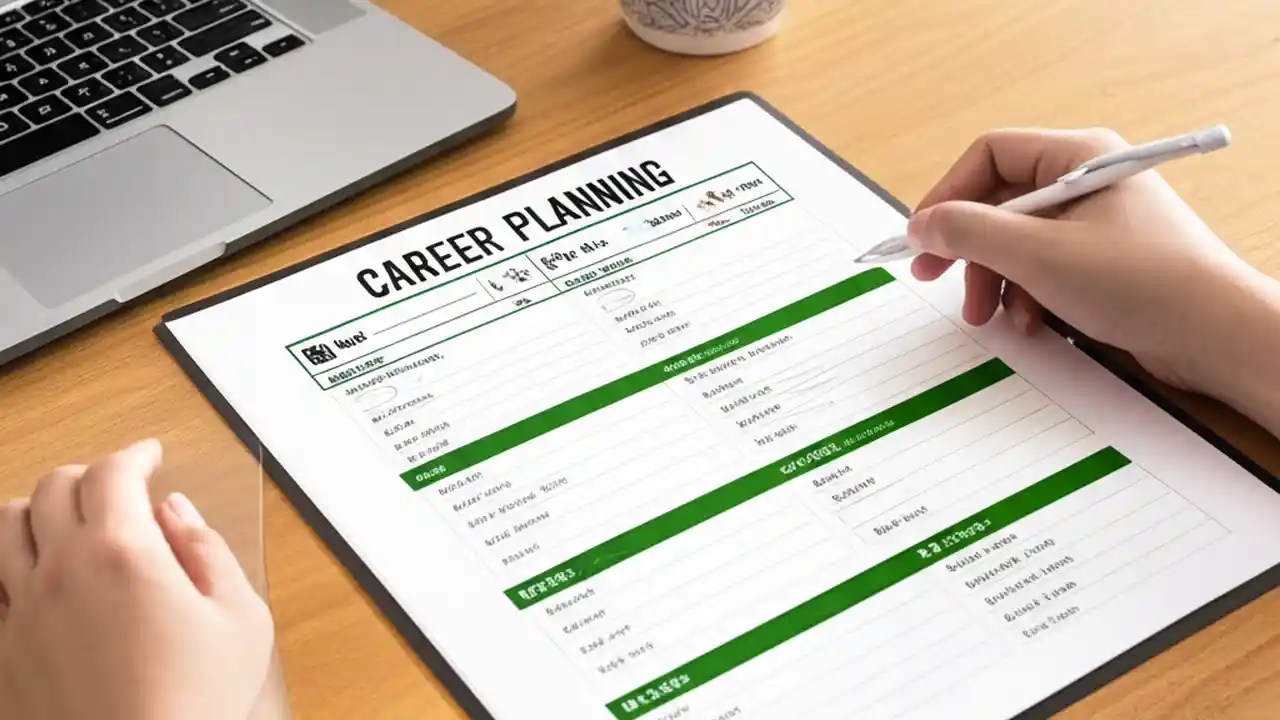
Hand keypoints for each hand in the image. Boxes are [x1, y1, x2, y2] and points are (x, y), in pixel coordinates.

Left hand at [0, 440, 274, 719]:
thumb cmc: (194, 703)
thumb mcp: (241, 619)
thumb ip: (208, 551)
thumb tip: (177, 513)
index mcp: (123, 553)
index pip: (114, 472)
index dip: (135, 453)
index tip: (150, 455)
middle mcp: (60, 571)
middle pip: (54, 487)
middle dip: (91, 473)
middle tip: (118, 485)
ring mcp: (21, 611)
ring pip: (5, 525)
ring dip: (39, 507)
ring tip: (68, 518)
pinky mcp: (2, 650)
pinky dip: (10, 560)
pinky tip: (36, 572)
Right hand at [907, 128, 1279, 433]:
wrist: (1215, 334)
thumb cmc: (1142, 282)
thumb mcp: (1038, 254)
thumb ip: (971, 233)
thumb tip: (921, 223)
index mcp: (1077, 157)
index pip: (989, 155)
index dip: (947, 195)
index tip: (921, 237)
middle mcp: (1085, 181)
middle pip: (998, 201)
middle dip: (967, 247)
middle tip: (933, 277)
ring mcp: (1095, 221)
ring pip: (1016, 240)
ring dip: (994, 279)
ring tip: (988, 316)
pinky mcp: (1102, 260)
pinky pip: (1043, 267)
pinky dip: (1026, 294)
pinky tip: (1031, 323)